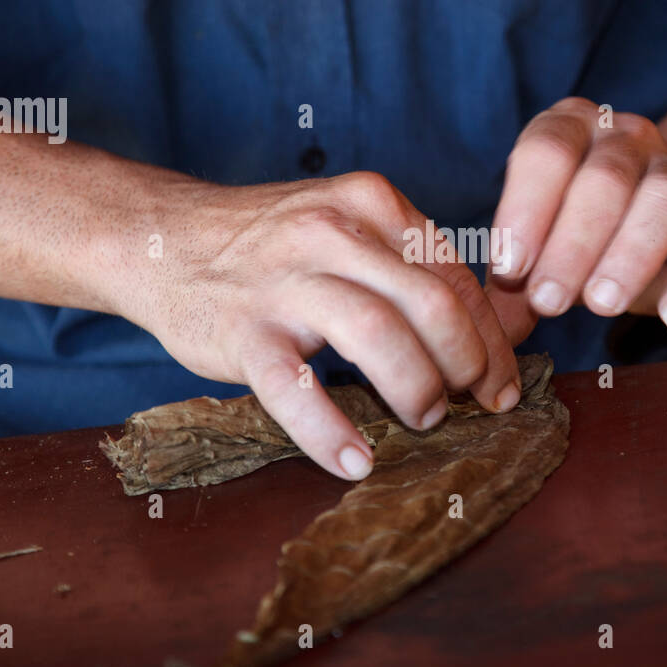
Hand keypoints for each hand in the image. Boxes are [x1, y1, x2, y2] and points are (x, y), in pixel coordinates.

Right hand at [113, 172, 521, 480]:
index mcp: (372, 205)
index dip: (491, 338)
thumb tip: (502, 327)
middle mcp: (334, 233)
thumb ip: (411, 266)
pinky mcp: (244, 330)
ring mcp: (286, 281)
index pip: (455, 275)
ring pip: (378, 336)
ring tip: (425, 419)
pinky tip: (355, 461)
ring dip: (416, 389)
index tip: (503, 381)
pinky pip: (296, 389)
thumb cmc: (273, 247)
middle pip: (431, 305)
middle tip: (471, 403)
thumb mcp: (347, 227)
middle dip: (467, 365)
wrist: (162, 240)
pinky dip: (330, 432)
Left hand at [486, 97, 666, 344]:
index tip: (509, 270)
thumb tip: (493, 328)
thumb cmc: (581, 227)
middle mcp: (629, 141)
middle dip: (573, 244)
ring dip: (631, 255)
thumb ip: (515, 276)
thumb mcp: (541, 237)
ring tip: (601, 305)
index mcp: (574, 128)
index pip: (548, 151)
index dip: (525, 210)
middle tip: (547, 301)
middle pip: (606, 177)